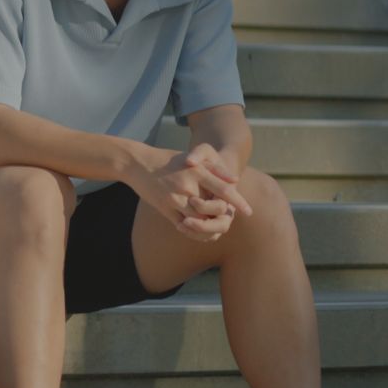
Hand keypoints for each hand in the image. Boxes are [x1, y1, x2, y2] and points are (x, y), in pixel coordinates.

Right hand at [127, 143, 252, 241]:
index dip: (238, 201)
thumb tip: (235, 181)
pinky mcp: (164, 207)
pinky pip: (183, 224)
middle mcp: (187, 185)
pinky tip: (196, 228)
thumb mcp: (192, 159)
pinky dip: (192, 229)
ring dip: (208, 226)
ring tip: (214, 227)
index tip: (249, 212)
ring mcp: (175, 198)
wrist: (138, 163)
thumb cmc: (169, 160)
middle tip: (227, 219)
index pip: (224, 190)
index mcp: (197, 171)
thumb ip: (215, 169)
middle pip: (213, 209)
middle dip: (221, 216)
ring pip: (199, 219)